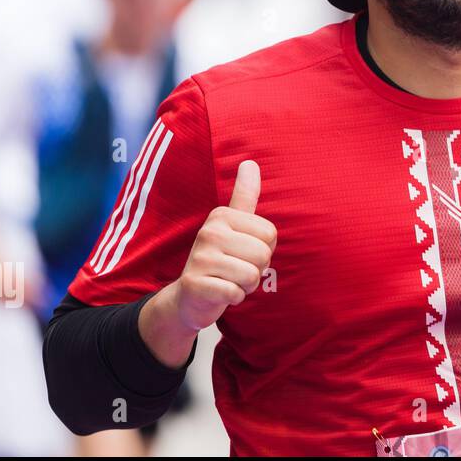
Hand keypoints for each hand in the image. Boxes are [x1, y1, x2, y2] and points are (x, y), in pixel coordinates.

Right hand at [172, 160, 276, 333]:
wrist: (190, 297)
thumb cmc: (221, 259)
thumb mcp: (233, 225)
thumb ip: (244, 196)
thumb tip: (250, 162)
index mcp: (221, 215)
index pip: (270, 234)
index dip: (264, 249)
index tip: (243, 251)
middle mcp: (209, 232)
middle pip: (263, 254)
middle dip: (256, 269)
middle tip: (236, 269)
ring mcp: (200, 258)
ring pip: (252, 275)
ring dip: (246, 285)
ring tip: (229, 280)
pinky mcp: (195, 284)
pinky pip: (236, 293)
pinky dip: (234, 297)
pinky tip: (220, 293)